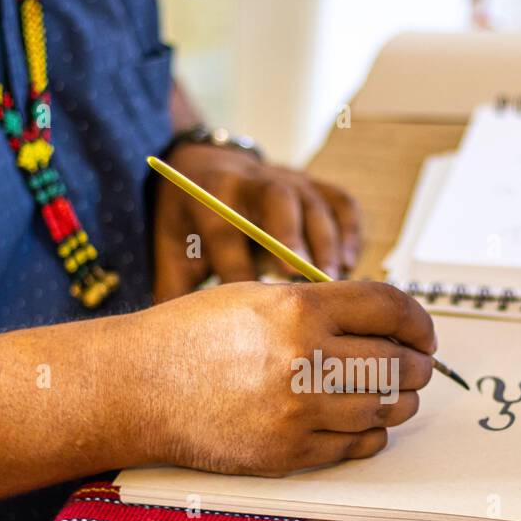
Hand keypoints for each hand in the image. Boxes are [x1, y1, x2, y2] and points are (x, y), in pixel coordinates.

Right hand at [122, 281, 434, 475]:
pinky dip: (371, 434)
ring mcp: (296, 412)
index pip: (392, 310)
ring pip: (383, 409)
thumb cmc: (192, 336)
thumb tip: (386, 323)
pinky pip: (355, 447)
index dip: (420, 323)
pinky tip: (364, 422)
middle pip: (397, 363)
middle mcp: (303, 359)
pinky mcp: (286, 454)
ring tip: (390, 393)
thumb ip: (322, 306)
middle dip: (416, 365)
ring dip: (398, 401)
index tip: (424, 334)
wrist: (136, 387)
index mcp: (299, 309)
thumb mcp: (258, 296)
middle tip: (416, 365)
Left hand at [152, 142, 361, 299]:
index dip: (239, 269)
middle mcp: (251, 180)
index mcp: (210, 197)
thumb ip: (174, 291)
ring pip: (314, 202)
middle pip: (276, 199)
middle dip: (291, 240)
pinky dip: (350, 231)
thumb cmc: (190, 225)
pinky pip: (341, 201)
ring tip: (333, 285)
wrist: (205, 171)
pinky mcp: (314, 183)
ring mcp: (288, 177)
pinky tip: (350, 265)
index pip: (225, 232)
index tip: (252, 310)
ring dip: (326, 244)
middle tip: (304, 280)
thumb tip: (177, 349)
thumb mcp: (170, 251)